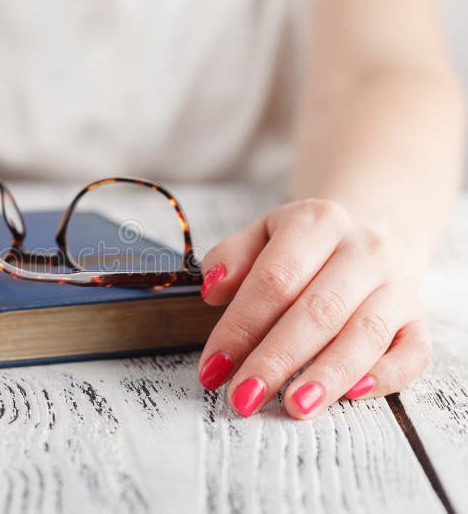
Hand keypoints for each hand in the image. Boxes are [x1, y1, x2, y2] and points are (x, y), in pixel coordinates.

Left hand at [197, 199, 430, 418]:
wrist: (372, 230)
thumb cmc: (304, 244)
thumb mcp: (261, 234)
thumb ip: (230, 258)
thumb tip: (212, 290)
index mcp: (317, 223)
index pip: (274, 280)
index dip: (239, 327)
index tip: (213, 367)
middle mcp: (363, 250)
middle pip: (318, 311)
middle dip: (276, 360)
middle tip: (244, 396)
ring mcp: (396, 285)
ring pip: (364, 334)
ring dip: (327, 376)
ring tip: (294, 406)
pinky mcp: (417, 318)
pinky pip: (412, 353)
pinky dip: (385, 376)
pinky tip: (352, 394)